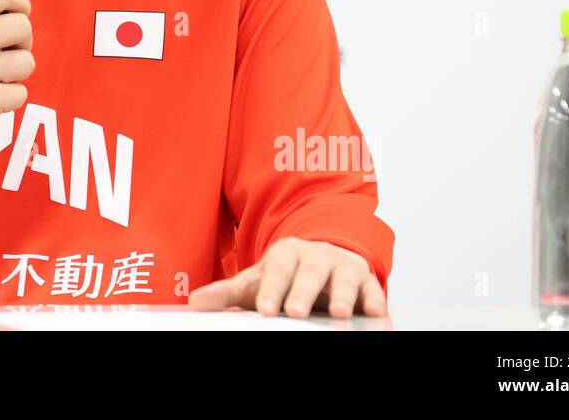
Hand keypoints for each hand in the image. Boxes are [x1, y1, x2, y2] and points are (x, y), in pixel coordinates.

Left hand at [187, 237, 386, 318]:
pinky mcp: (365, 280)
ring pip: (343, 278)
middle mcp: (315, 256)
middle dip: (303, 292)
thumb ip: (226, 292)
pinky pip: (371, 288)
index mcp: (286, 254)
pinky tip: (375, 313)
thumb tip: (193, 303)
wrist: (323, 255)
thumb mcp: (257, 280)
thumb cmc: (285, 274)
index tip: (265, 310)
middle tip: (296, 312)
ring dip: (342, 295)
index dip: (271, 290)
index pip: (277, 272)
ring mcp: (342, 266)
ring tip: (338, 314)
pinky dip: (374, 299)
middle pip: (309, 273)